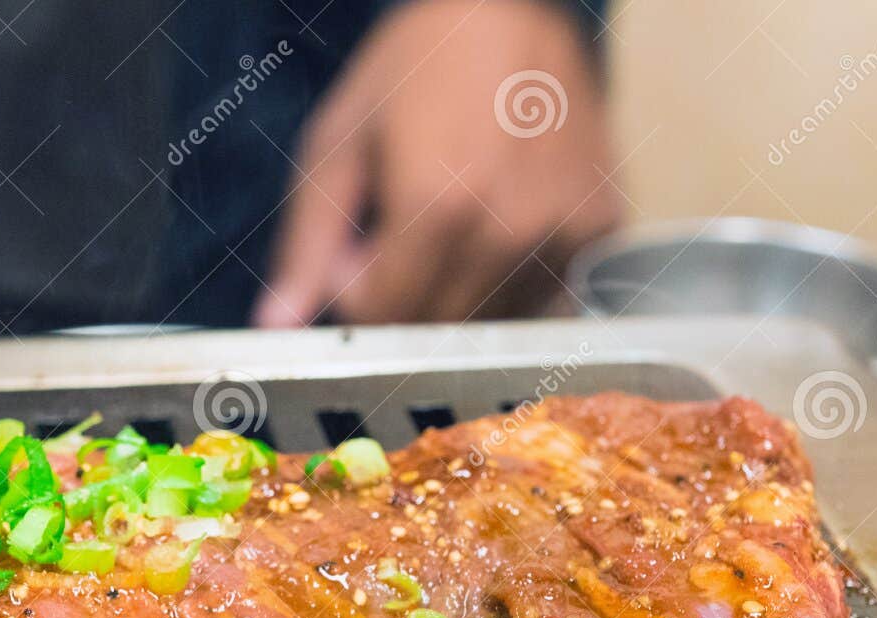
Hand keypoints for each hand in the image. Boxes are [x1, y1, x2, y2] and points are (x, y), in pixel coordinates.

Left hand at [253, 0, 618, 325]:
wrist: (512, 6)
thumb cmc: (413, 68)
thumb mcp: (337, 146)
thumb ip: (306, 244)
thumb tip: (277, 325)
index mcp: (438, 204)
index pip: (385, 316)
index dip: (356, 293)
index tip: (355, 248)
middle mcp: (509, 227)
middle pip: (436, 324)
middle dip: (403, 295)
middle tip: (395, 231)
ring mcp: (563, 229)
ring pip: (489, 318)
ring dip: (454, 290)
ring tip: (447, 215)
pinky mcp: (599, 226)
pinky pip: (541, 293)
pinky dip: (506, 277)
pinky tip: (494, 216)